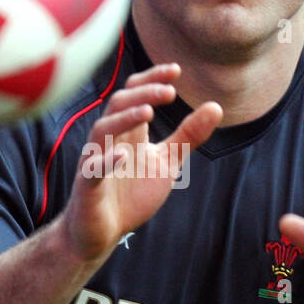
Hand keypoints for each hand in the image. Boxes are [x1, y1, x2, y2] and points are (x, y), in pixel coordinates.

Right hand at [63, 62, 221, 260]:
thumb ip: (188, 136)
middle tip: (170, 91)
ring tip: (148, 112)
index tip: (176, 70)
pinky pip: (92, 169)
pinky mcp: (87, 186)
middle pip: (118, 104)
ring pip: (102, 130)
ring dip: (124, 119)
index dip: (152, 79)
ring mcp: (95, 161)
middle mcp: (110, 140)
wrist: (101, 233)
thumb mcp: (166, 162)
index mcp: (129, 132)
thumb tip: (216, 106)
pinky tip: (122, 154)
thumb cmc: (130, 195)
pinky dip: (106, 160)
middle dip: (143, 94)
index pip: (135, 94)